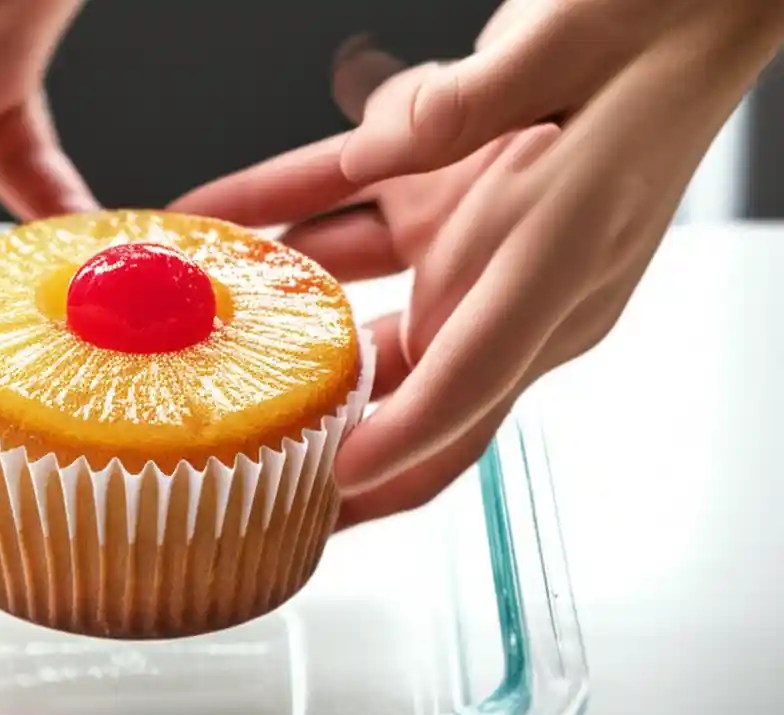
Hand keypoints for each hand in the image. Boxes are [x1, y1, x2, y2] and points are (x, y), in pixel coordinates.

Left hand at [173, 7, 782, 526]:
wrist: (689, 1)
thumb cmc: (662, 23)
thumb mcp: (570, 47)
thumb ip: (469, 104)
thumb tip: (382, 149)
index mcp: (563, 251)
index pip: (477, 375)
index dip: (405, 439)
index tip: (338, 486)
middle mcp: (522, 270)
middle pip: (422, 390)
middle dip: (345, 449)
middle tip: (265, 488)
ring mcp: (480, 240)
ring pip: (373, 321)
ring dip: (288, 338)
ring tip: (203, 362)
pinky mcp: (451, 198)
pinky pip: (353, 218)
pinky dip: (283, 213)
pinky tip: (216, 213)